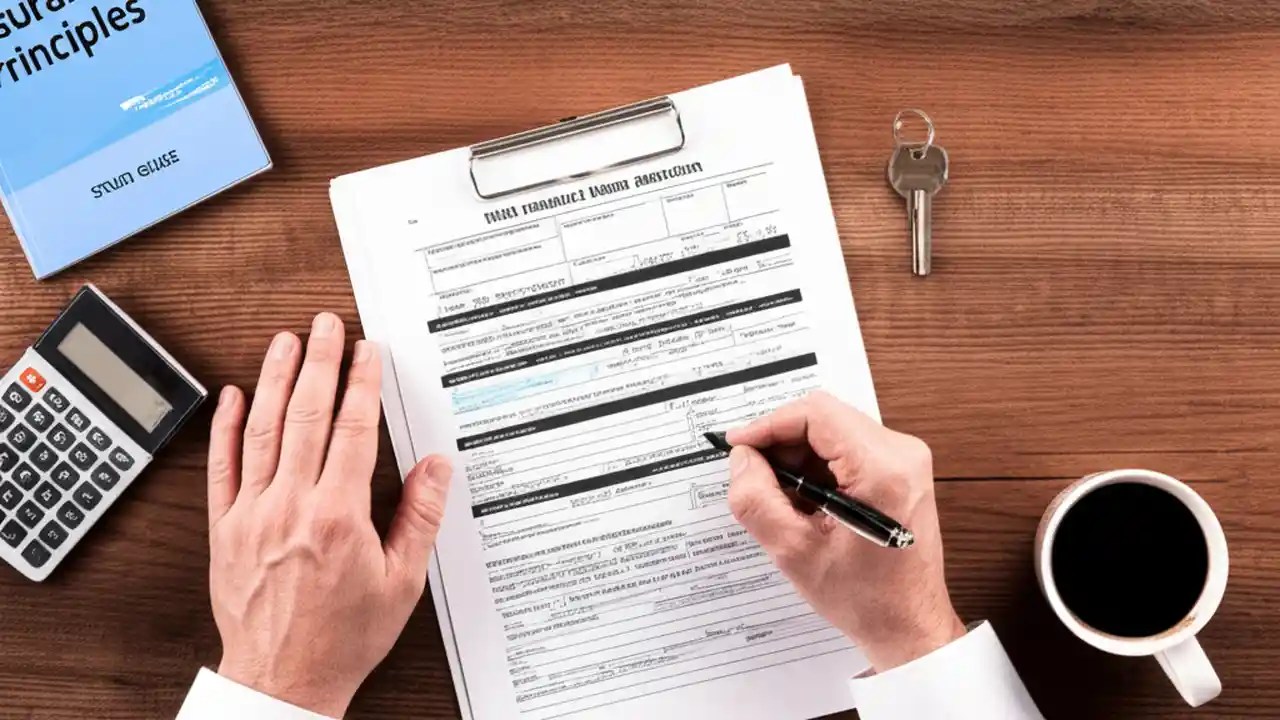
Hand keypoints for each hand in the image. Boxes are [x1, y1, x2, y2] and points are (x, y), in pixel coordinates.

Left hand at [206, 313, 451, 716]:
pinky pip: (222, 466)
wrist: (283, 679)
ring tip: (286, 342)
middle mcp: (291, 506)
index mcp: (338, 516)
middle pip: (306, 415)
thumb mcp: (402, 582)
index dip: (361, 383)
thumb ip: (419, 518)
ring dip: (275, 379)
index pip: (352, 429)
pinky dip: (227, 426)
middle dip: (319, 363)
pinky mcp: (224, 528)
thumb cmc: (343, 636)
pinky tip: (234, 395)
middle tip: (326, 326)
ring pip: (262, 429)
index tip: (368, 353)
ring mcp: (252, 514)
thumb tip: (436, 468)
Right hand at [726, 391, 964, 670]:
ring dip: (799, 456)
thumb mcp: (795, 552)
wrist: (910, 624)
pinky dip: (817, 466)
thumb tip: (742, 459)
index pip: (816, 414)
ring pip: (833, 430)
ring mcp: (906, 460)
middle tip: (753, 474)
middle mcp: (902, 455)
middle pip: (824, 417)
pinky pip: (847, 447)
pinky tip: (805, 501)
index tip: (739, 444)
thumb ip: (757, 499)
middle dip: (782, 442)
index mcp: (883, 471)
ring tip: (781, 497)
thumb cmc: (867, 599)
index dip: (768, 424)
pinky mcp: (901, 470)